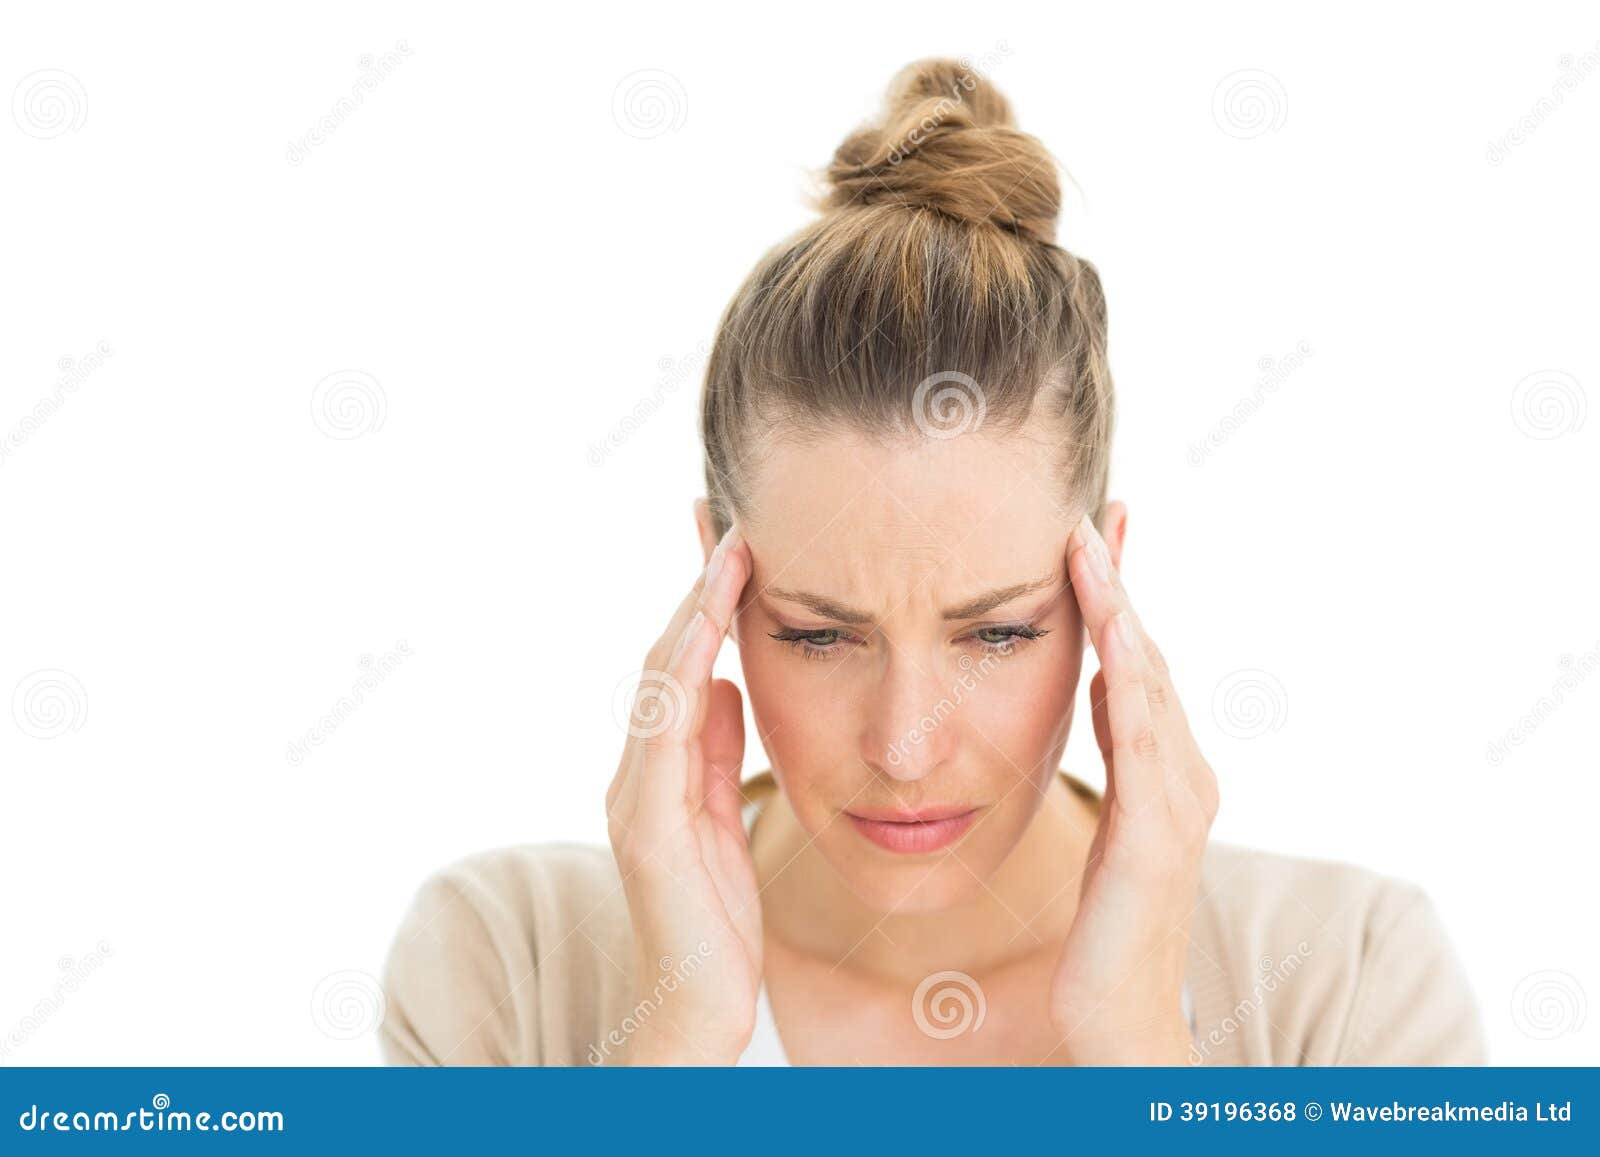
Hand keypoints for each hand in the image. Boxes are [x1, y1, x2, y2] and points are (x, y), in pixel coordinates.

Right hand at [604, 526, 761, 1064]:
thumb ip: (714, 755)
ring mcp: (634, 798)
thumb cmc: (714, 925)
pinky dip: (682, 679)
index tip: (733, 541)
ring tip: (730, 556)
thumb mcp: (723, 822)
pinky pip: (662, 737)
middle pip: (663, 658)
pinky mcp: (647, 828)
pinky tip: (709, 638)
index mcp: (658, 771)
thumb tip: (722, 685)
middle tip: (726, 517)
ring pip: (659, 684)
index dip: (705, 602)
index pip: (680, 667)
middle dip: (696, 586)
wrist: (698, 1012)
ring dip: (694, 616)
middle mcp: (635, 774)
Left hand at [1048, 513, 1219, 1064]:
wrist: (1120, 1021)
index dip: (1117, 597)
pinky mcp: (1158, 834)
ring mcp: (1178, 801)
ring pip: (1147, 683)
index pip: (1137, 663)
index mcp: (1166, 769)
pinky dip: (1129, 679)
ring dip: (1119, 610)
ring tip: (1090, 545)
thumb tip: (1098, 685)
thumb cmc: (1108, 927)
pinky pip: (1142, 740)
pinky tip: (1111, 631)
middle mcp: (1183, 773)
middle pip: (1146, 656)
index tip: (1092, 533)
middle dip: (1119, 583)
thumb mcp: (1109, 820)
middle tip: (1095, 511)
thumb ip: (1113, 754)